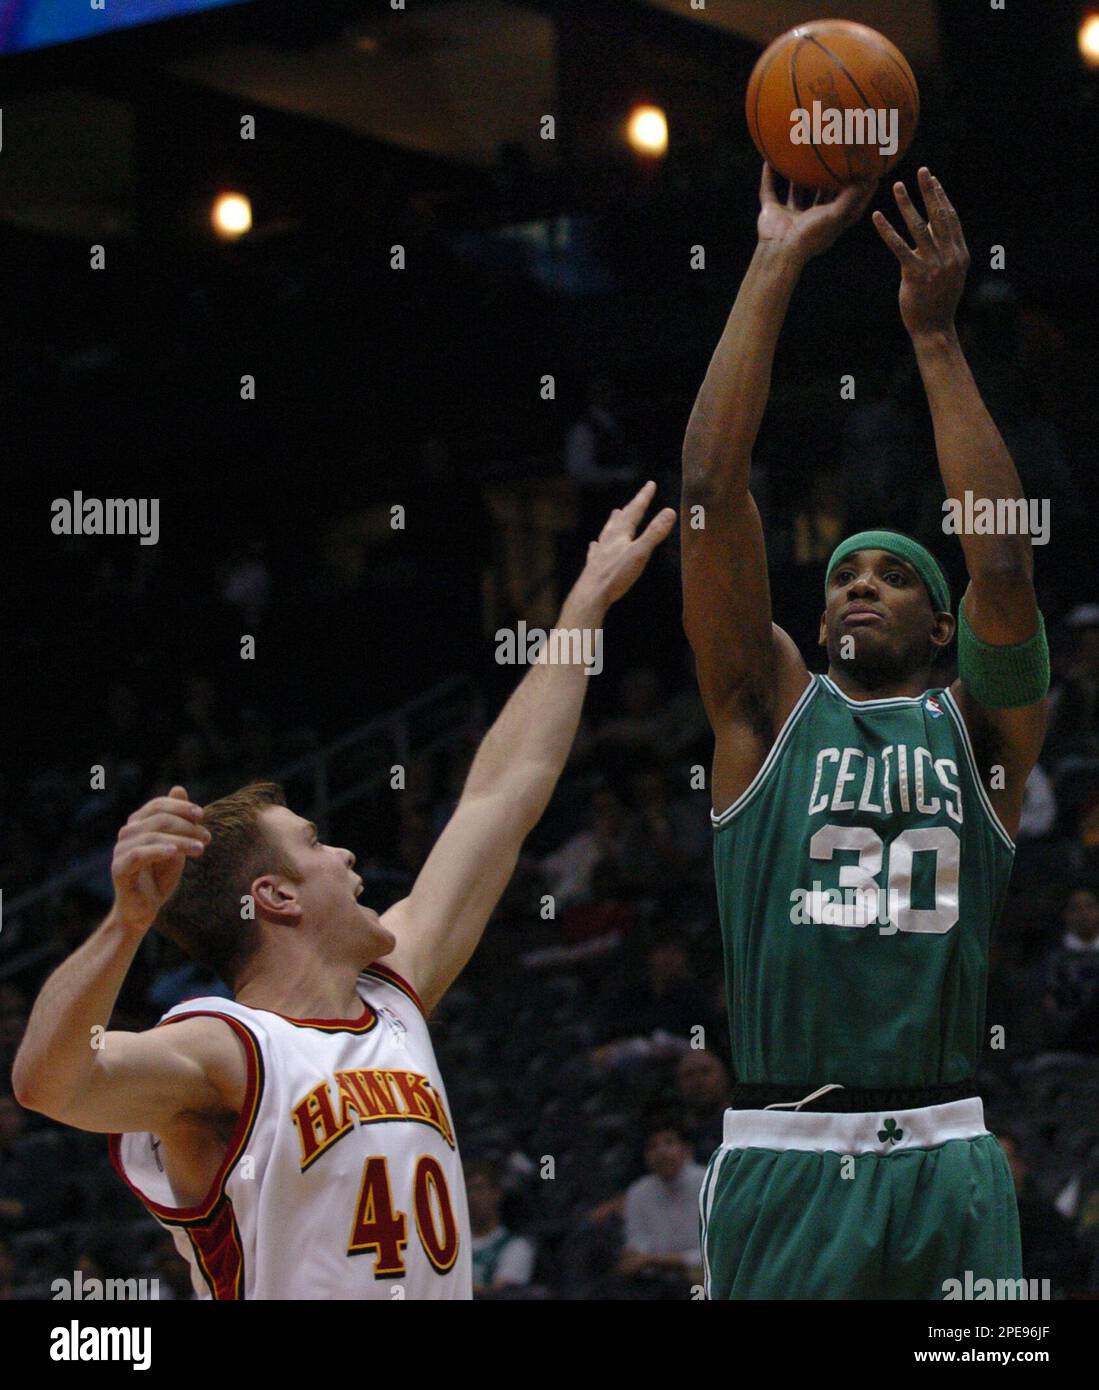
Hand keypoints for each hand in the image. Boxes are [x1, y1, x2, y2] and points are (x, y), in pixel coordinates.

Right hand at [110, 785, 208, 931]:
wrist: (143, 909)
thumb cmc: (160, 876)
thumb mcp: (176, 845)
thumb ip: (178, 820)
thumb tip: (179, 788)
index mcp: (138, 824)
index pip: (158, 805)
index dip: (180, 807)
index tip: (201, 815)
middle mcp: (127, 833)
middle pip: (158, 819)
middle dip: (186, 826)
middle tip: (206, 838)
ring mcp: (121, 850)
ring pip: (152, 835)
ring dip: (181, 840)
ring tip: (200, 848)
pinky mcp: (119, 868)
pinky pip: (139, 854)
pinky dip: (159, 850)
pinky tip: (176, 853)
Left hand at [574, 481, 674, 611]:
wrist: (590, 594)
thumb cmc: (616, 574)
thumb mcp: (640, 553)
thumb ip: (654, 533)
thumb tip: (670, 511)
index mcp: (620, 533)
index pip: (634, 510)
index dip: (643, 497)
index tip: (650, 484)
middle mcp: (608, 539)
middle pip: (621, 518)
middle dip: (631, 508)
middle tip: (636, 499)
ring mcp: (600, 552)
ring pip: (607, 531)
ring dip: (614, 522)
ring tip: (615, 514)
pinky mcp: (594, 565)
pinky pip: (596, 550)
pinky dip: (598, 544)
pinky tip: (594, 545)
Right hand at [757, 162, 876, 264]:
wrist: (780, 250)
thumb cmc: (811, 235)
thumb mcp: (837, 214)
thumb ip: (853, 195)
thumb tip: (871, 175)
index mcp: (829, 222)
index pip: (848, 204)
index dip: (859, 190)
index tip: (869, 172)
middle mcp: (811, 219)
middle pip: (822, 197)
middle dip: (827, 180)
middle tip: (835, 158)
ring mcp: (790, 216)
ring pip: (796, 194)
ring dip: (797, 179)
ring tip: (802, 156)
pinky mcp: (772, 212)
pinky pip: (769, 191)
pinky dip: (768, 177)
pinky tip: (769, 160)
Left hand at [872, 168, 969, 339]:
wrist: (935, 328)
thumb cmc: (939, 302)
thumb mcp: (949, 274)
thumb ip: (945, 251)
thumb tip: (933, 227)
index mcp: (960, 253)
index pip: (950, 218)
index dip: (941, 197)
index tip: (933, 180)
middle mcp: (949, 255)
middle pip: (938, 216)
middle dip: (929, 191)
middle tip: (921, 172)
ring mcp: (934, 264)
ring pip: (918, 227)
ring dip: (907, 204)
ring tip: (896, 186)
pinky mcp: (915, 274)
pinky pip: (899, 246)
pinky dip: (886, 230)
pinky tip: (877, 216)